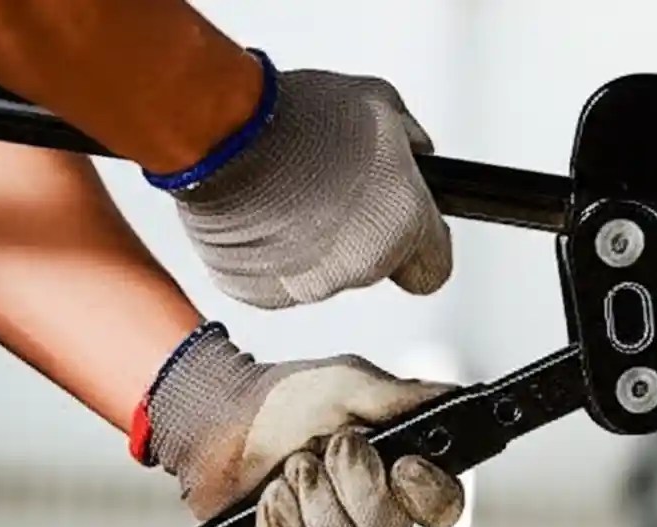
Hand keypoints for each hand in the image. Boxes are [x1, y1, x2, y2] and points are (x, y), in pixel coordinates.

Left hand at [135, 322, 464, 526]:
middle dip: (347, 483)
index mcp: (398, 473)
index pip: (442, 507)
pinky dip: (277, 524)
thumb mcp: (352, 382)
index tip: (401, 464)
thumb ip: (405, 397)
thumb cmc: (287, 400)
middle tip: (322, 448)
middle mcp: (372, 515)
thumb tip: (455, 400)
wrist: (220, 416)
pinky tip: (267, 499)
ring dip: (306, 500)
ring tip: (288, 469)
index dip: (426, 493)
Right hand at [148, 50, 451, 309]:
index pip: (433, 270)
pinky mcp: (261, 292)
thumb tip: (417, 154)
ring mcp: (310, 285)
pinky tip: (260, 212)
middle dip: (361, 236)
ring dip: (314, 245)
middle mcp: (362, 265)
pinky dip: (269, 254)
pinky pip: (275, 280)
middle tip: (332, 193)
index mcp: (401, 225)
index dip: (422, 250)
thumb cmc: (296, 117)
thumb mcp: (380, 103)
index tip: (409, 234)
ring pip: (324, 275)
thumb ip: (409, 140)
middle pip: (375, 267)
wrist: (222, 136)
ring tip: (289, 194)